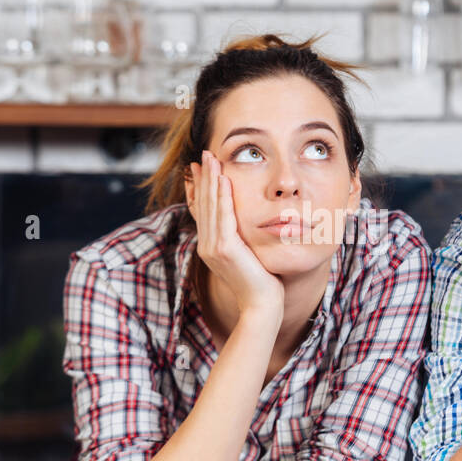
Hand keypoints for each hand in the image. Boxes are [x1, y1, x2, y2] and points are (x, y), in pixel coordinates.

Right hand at [186, 150, 283, 319]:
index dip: (199, 188)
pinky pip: (223, 216)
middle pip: (203, 204)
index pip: (202, 211)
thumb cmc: (262, 283)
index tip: (199, 168)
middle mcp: (207, 246)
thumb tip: (248, 224)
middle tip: (203, 154)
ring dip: (211, 180)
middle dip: (203, 177)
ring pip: (211, 206)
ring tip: (211, 158)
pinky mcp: (225, 249)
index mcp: (211, 247)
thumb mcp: (249, 256)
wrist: (262, 306)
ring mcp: (213, 248)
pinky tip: (224, 179)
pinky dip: (223, 196)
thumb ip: (242, 239)